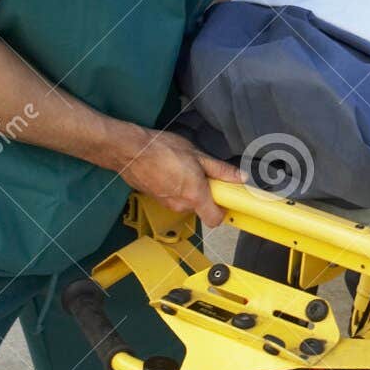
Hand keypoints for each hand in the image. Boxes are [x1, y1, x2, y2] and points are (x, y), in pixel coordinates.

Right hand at [116, 129, 242, 228]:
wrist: (130, 151)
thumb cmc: (160, 150)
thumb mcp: (197, 155)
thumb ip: (220, 170)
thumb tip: (239, 177)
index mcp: (195, 196)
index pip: (215, 219)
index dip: (223, 210)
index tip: (227, 198)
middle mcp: (181, 205)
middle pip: (201, 207)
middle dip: (205, 192)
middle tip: (202, 173)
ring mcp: (167, 204)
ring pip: (186, 201)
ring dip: (189, 189)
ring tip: (183, 168)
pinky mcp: (156, 200)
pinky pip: (173, 198)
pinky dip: (175, 188)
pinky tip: (170, 171)